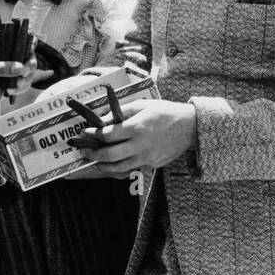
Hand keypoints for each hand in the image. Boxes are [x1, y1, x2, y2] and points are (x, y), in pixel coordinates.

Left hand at [0, 37, 35, 112]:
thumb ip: (0, 68)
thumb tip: (20, 68)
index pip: (17, 40)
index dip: (28, 41)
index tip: (30, 48)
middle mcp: (6, 58)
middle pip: (28, 57)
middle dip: (30, 64)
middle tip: (24, 71)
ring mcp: (9, 73)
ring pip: (28, 73)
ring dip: (26, 79)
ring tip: (15, 85)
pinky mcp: (10, 86)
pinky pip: (23, 86)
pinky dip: (21, 89)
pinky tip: (10, 92)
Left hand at [72, 99, 197, 176]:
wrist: (190, 127)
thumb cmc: (165, 112)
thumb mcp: (142, 105)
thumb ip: (120, 112)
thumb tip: (101, 120)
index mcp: (136, 128)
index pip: (107, 135)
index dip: (93, 134)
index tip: (85, 132)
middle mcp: (140, 145)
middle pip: (109, 155)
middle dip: (92, 153)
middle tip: (84, 150)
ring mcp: (147, 157)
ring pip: (118, 168)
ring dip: (102, 165)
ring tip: (94, 160)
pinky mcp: (152, 165)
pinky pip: (131, 168)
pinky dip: (119, 167)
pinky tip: (112, 162)